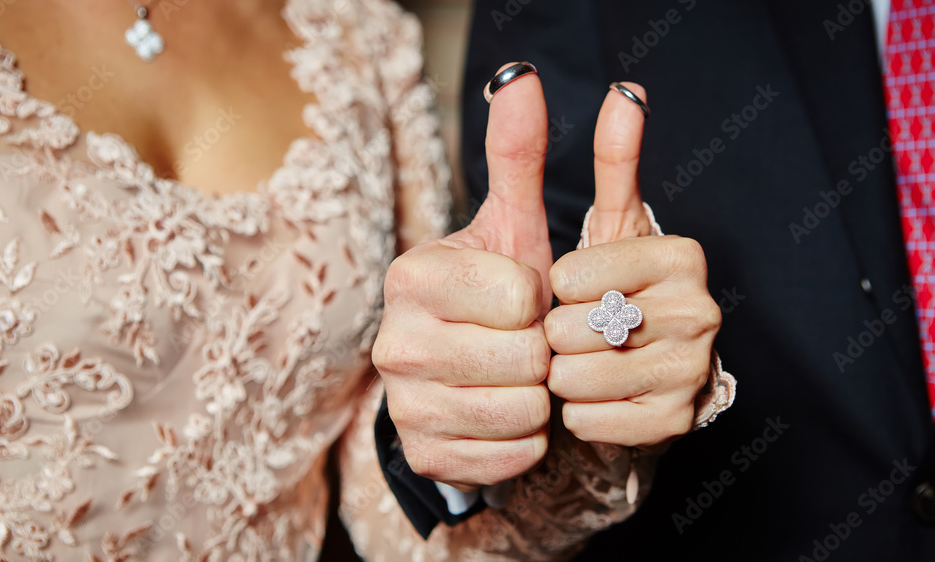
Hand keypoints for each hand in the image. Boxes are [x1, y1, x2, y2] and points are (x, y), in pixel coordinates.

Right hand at [373, 64, 553, 489]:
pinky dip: (524, 441)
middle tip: (522, 342)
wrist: (460, 372)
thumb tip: (522, 79)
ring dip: (537, 397)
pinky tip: (504, 414)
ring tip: (515, 376)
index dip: (540, 299)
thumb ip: (516, 156)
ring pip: (521, 411)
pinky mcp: (422, 455)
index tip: (522, 298)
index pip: (522, 295)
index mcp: (411, 276)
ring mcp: (403, 405)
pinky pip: (511, 457)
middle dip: (541, 352)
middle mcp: (393, 342)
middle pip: (524, 357)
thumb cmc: (494, 295)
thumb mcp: (509, 226)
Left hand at [544, 84, 720, 447]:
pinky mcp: (674, 422)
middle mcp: (699, 312)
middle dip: (558, 333)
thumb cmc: (618, 288)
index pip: (570, 277)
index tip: (577, 288)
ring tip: (588, 360)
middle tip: (581, 329)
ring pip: (575, 379)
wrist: (644, 366)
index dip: (557, 287)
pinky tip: (601, 394)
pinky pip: (588, 420)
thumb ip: (618, 159)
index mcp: (681, 256)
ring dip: (565, 375)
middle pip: (570, 331)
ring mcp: (692, 371)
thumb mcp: (614, 223)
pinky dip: (580, 412)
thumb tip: (627, 92)